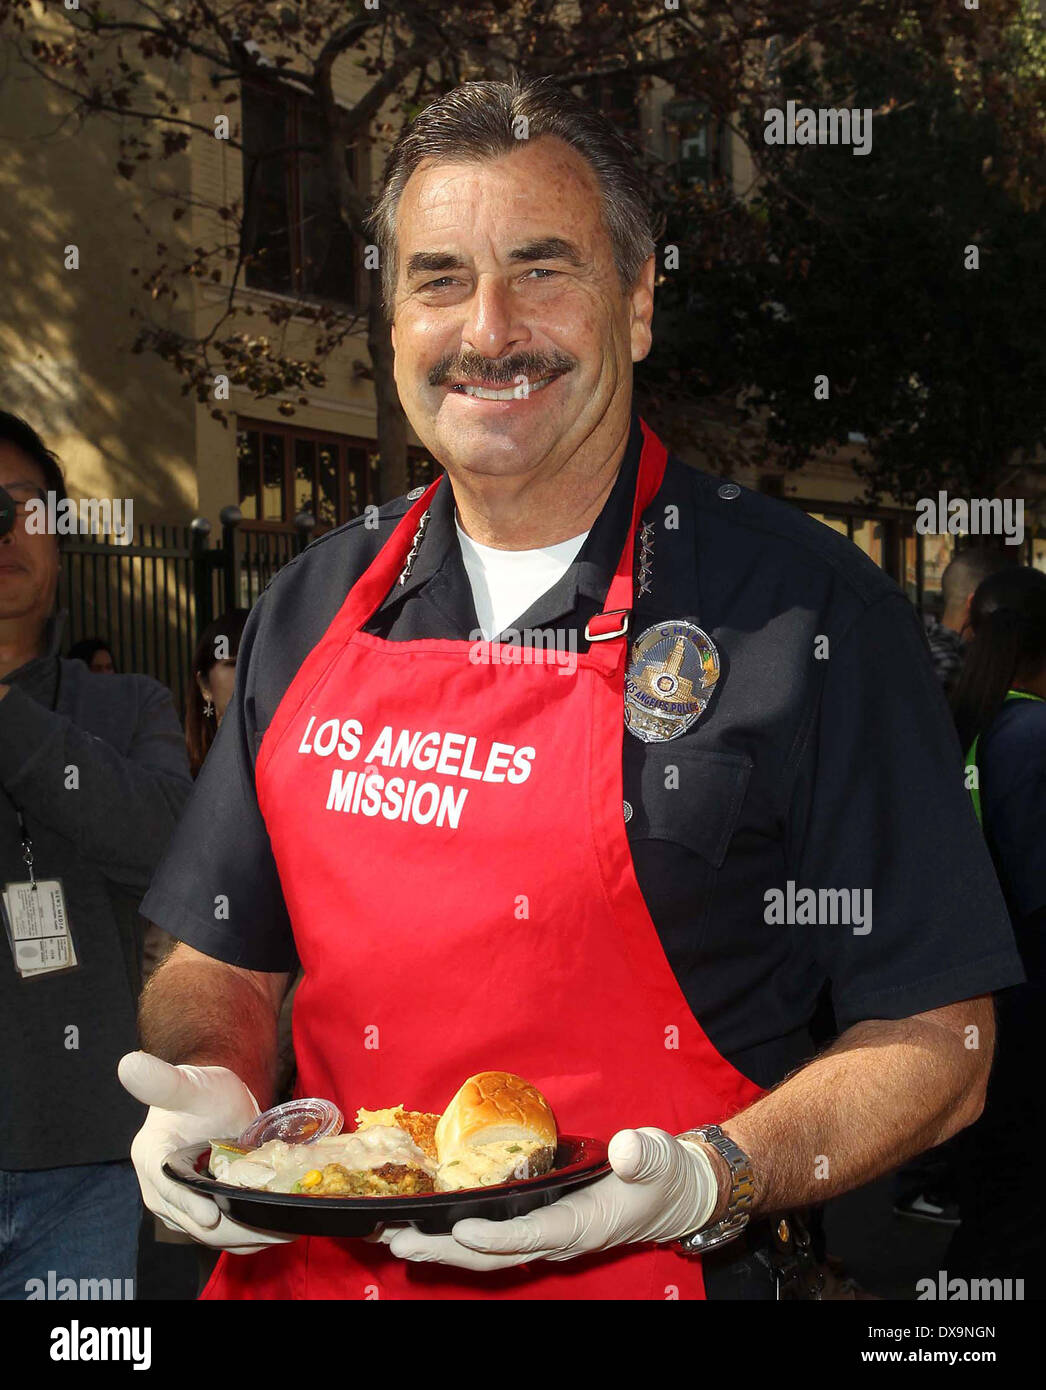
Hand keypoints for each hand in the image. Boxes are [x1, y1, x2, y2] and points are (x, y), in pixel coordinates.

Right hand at [118, 1050, 296, 1254]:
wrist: (215, 1106)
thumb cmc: (199, 1091)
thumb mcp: (186, 1084)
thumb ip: (160, 1080)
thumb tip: (128, 1063)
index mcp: (152, 1159)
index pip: (168, 1189)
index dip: (189, 1204)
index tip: (212, 1216)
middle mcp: (161, 1191)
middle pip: (194, 1221)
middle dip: (231, 1229)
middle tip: (271, 1229)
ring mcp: (182, 1207)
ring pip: (212, 1235)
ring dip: (246, 1237)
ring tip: (282, 1230)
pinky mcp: (203, 1214)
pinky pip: (224, 1233)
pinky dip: (249, 1234)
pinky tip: (277, 1227)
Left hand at [371, 1127, 721, 1270]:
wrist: (671, 1196)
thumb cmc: (662, 1174)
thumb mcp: (658, 1158)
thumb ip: (642, 1155)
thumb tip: (627, 1151)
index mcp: (584, 1223)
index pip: (534, 1234)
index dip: (497, 1235)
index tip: (460, 1228)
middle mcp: (559, 1238)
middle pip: (496, 1253)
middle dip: (448, 1249)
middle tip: (401, 1239)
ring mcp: (547, 1236)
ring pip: (489, 1252)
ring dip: (444, 1248)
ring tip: (398, 1238)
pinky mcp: (540, 1226)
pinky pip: (493, 1242)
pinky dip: (458, 1240)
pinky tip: (429, 1230)